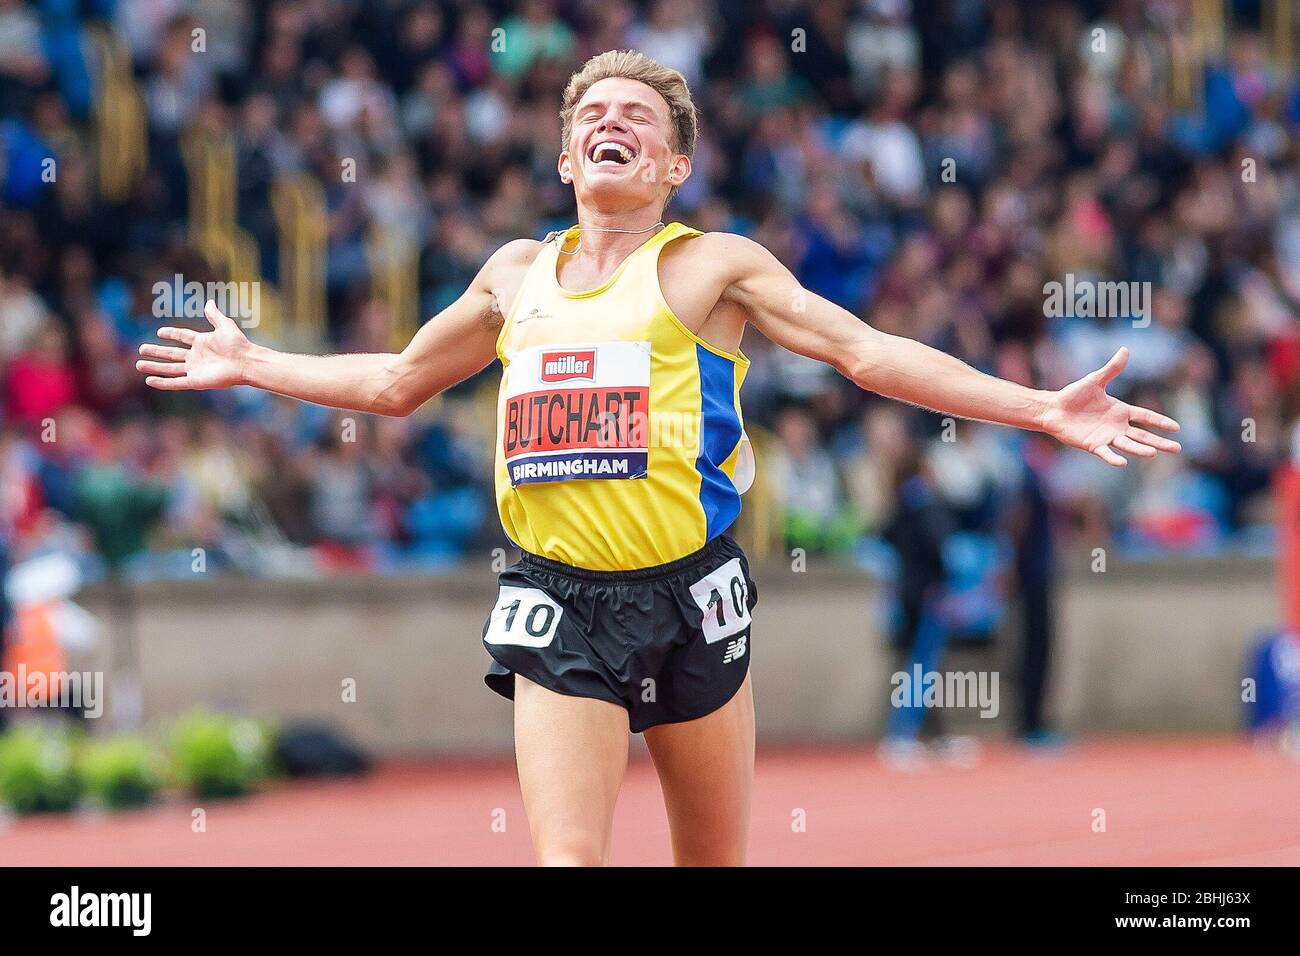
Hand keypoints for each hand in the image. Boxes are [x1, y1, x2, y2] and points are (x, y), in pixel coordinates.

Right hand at [137, 301, 250, 390]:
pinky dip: (162, 382)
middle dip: (156, 352)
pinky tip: (149, 380)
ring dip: (155, 367)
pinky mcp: (196, 381)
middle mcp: (197, 357)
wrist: (245, 362)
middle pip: (171, 354)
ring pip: (170, 369)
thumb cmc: (238, 344)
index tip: (160, 332)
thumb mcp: (224, 325)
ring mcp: (195, 370)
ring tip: (139, 364)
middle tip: (141, 349)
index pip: (183, 337)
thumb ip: (214, 315)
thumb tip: (209, 302)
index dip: (172, 334)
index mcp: (202, 343)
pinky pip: (176, 383)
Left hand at [1040, 347, 1180, 466]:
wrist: (1053, 408)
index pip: (1145, 416)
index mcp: (1120, 411)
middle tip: (1177, 449)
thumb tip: (1125, 350)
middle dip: (1159, 442)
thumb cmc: (1074, 395)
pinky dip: (1113, 458)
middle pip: (1143, 436)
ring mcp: (1106, 437)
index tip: (1176, 428)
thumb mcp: (1095, 380)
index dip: (1160, 421)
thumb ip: (1111, 369)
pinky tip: (1123, 463)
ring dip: (1140, 449)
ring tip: (1153, 453)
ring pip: (1128, 445)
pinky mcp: (1092, 445)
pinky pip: (1105, 453)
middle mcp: (1117, 426)